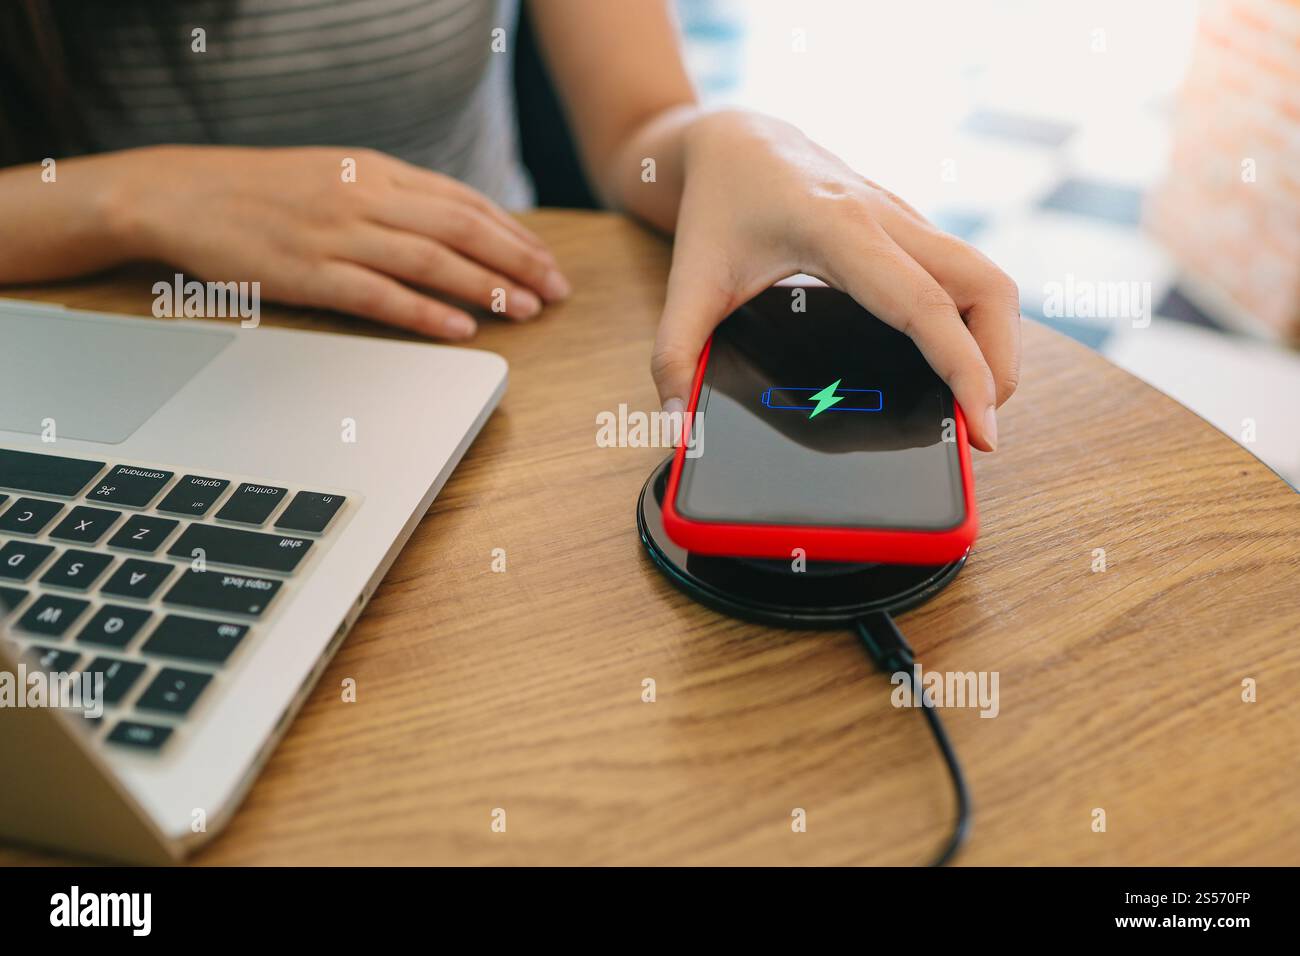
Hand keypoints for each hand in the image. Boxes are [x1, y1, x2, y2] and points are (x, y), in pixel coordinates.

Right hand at [117, 145, 570, 338]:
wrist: (184, 194)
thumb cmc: (266, 191)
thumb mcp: (339, 175)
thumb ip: (395, 196)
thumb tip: (456, 224)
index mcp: (377, 171)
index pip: (464, 202)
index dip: (514, 234)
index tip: (548, 261)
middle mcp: (365, 198)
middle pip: (461, 229)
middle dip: (519, 261)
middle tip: (557, 290)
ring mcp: (337, 236)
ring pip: (430, 261)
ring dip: (486, 288)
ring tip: (527, 311)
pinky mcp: (309, 274)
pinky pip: (379, 296)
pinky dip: (425, 313)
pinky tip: (461, 330)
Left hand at [651, 111, 1019, 450]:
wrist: (734, 140)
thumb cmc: (717, 205)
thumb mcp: (688, 282)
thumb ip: (676, 354)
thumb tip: (673, 423)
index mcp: (839, 229)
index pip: (926, 306)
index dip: (964, 370)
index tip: (980, 427)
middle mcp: (887, 219)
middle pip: (987, 288)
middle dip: (999, 363)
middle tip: (979, 426)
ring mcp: (907, 220)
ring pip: (989, 278)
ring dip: (998, 341)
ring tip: (973, 401)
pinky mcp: (911, 229)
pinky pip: (968, 275)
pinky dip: (977, 322)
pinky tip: (953, 361)